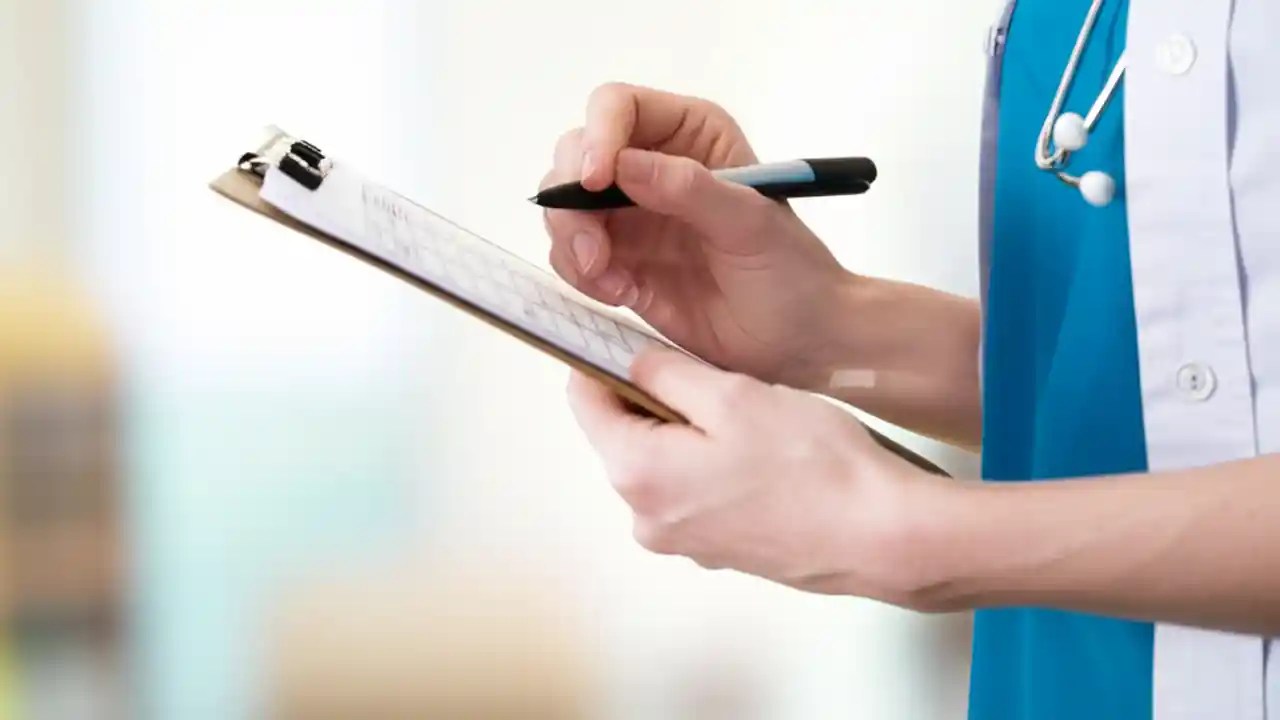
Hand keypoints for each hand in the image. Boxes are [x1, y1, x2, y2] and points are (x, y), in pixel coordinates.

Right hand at [542, 83, 849, 385]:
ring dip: (573, 244)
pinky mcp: (619, 263)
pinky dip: (582, 276)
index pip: (617, 108)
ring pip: (564, 209)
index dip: (596, 137)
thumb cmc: (791, 273)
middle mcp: (651, 165)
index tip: (595, 182)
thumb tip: (621, 165)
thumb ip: (689, 190)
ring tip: (613, 282)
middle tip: (593, 252)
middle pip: (575, 156)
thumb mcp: (750, 224)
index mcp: (689, 134)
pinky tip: (622, 294)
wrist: (799, 341)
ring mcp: (630, 217)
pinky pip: (572, 257)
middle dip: (570, 202)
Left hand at [567, 347, 955, 606]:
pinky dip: (713, 466)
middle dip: (656, 398)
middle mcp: (645, 517)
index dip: (601, 360)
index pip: (585, 402)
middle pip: (623, 435)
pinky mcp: (715, 550)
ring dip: (690, 432)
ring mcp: (681, 540)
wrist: (878, 536)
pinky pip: (694, 491)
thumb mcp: (731, 395)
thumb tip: (628, 360)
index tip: (629, 336)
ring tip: (750, 418)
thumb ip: (665, 372)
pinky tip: (763, 454)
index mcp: (637, 474)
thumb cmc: (812, 465)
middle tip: (716, 378)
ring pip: (663, 462)